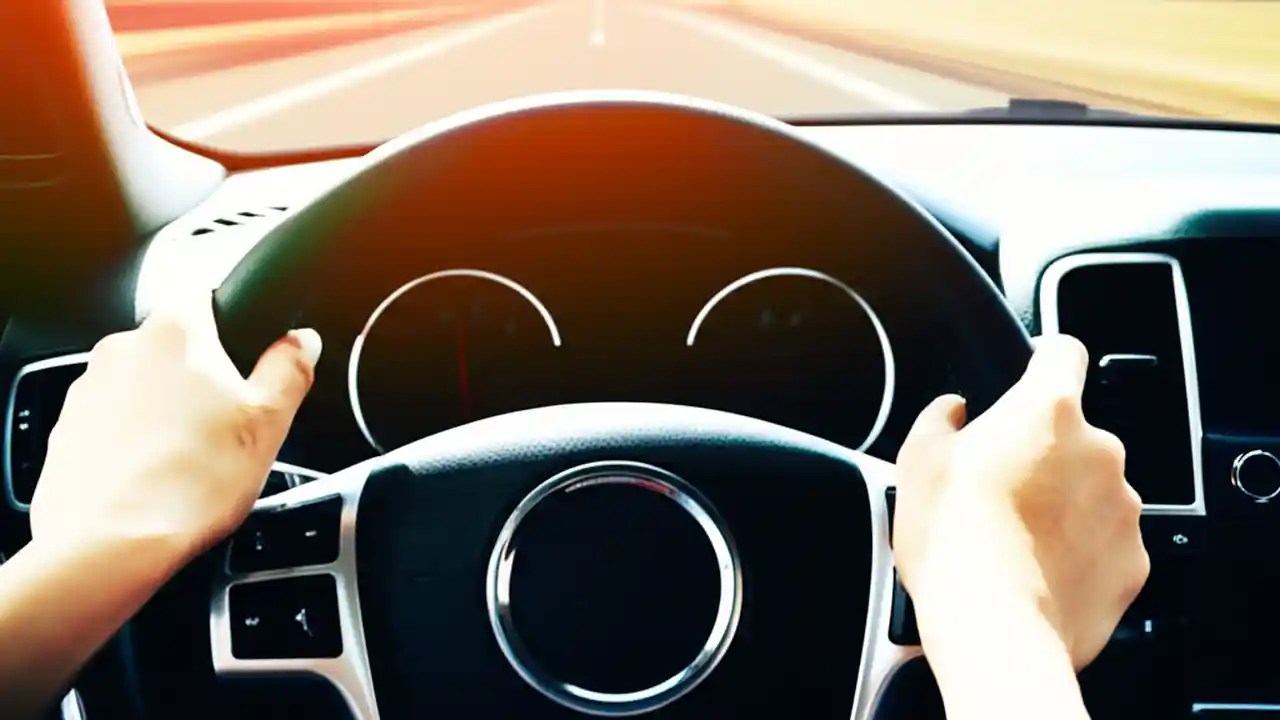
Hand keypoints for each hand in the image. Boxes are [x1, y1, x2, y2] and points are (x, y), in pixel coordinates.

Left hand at [29, 293, 320, 561]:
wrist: (111, 545)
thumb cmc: (189, 483)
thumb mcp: (268, 422)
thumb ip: (290, 370)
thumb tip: (302, 343)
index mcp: (177, 332)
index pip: (205, 293)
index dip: (232, 320)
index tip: (245, 354)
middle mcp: (123, 349)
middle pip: (177, 348)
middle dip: (201, 379)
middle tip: (227, 425)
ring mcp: (88, 390)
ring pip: (144, 388)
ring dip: (166, 412)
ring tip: (192, 461)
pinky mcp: (68, 431)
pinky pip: (113, 425)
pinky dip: (135, 444)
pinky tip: (158, 478)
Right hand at [894, 335, 1147, 673]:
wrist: (993, 627)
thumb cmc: (953, 540)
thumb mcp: (917, 463)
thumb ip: (939, 422)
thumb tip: (953, 411)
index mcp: (1046, 411)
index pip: (1064, 352)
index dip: (1045, 358)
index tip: (1032, 371)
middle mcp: (1098, 450)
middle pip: (1073, 434)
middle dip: (1043, 455)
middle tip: (999, 489)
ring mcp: (1123, 507)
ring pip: (1092, 490)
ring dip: (1064, 504)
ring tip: (1016, 539)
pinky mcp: (1134, 561)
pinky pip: (1107, 543)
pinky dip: (1081, 552)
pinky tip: (1039, 571)